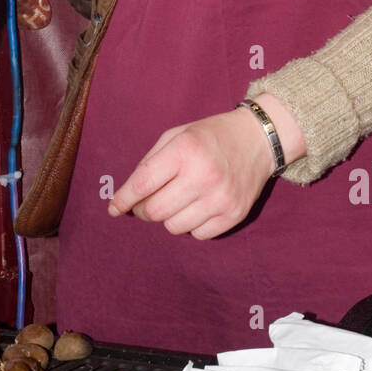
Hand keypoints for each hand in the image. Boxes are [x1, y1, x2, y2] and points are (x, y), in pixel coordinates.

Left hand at [107, 95, 305, 240]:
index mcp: (184, 151)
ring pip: (174, 227)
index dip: (123, 200)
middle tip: (147, 202)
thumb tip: (128, 197)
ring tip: (177, 201)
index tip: (114, 209)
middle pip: (155, 211)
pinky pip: (197, 235)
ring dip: (168, 218)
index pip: (142, 184)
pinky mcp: (234, 214)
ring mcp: (220, 198)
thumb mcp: (176, 135)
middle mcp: (202, 176)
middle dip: (143, 210)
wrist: (257, 139)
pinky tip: (198, 207)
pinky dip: (191, 225)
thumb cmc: (209, 136)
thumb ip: (150, 162)